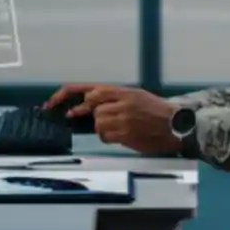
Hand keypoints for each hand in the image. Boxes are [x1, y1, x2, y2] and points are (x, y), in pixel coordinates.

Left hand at [46, 84, 179, 154]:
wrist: (177, 124)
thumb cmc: (156, 111)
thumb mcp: (135, 96)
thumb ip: (112, 98)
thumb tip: (87, 106)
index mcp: (122, 90)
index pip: (88, 90)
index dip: (65, 96)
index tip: (51, 104)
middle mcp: (121, 102)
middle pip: (93, 110)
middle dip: (97, 117)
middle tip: (107, 121)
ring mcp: (123, 118)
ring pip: (99, 124)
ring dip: (105, 129)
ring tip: (122, 129)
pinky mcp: (126, 133)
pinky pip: (106, 137)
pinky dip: (111, 138)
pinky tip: (124, 136)